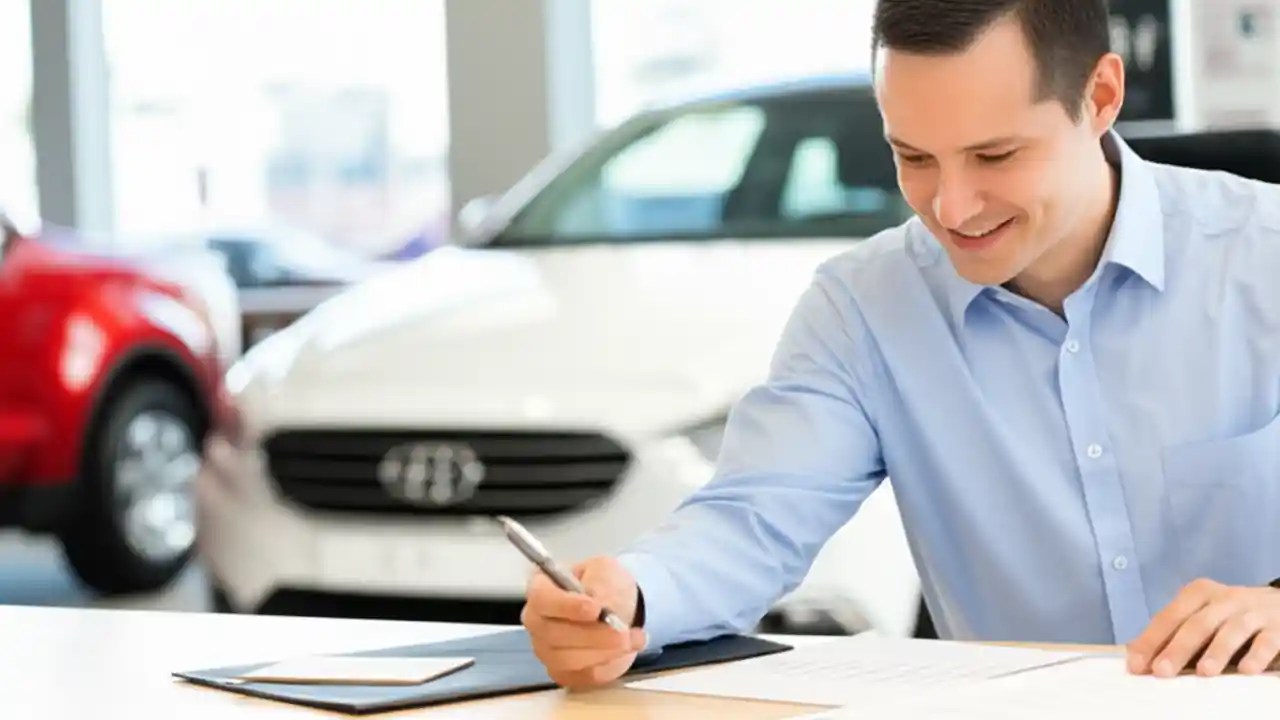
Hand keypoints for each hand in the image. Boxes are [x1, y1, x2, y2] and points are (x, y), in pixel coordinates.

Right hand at [521, 556, 647, 688]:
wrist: (617, 608)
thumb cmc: (604, 584)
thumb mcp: (605, 571)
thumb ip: (600, 584)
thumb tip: (600, 604)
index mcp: (540, 589)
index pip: (542, 599)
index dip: (566, 606)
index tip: (595, 609)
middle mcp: (537, 622)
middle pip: (554, 634)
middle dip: (593, 635)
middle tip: (623, 632)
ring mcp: (546, 650)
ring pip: (568, 660)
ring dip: (604, 652)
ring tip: (632, 639)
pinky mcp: (563, 673)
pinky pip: (582, 676)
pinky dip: (608, 664)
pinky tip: (627, 649)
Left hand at [1127, 578, 1279, 676]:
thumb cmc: (1231, 615)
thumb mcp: (1202, 615)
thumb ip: (1173, 632)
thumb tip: (1135, 654)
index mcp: (1198, 593)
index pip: (1169, 617)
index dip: (1151, 640)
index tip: (1137, 664)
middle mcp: (1225, 599)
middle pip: (1197, 624)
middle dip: (1177, 648)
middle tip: (1161, 671)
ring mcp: (1253, 611)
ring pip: (1232, 630)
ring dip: (1217, 651)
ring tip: (1203, 672)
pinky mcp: (1278, 626)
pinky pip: (1267, 640)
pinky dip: (1257, 655)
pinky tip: (1247, 670)